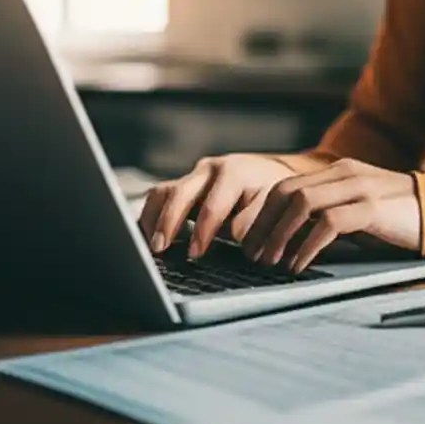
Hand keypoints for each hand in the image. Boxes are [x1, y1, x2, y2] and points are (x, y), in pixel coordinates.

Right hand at [139, 154, 294, 257]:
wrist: (274, 172)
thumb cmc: (274, 193)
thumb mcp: (272, 205)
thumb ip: (253, 220)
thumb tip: (234, 236)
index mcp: (233, 173)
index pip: (211, 206)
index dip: (201, 232)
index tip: (194, 254)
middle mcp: (209, 169)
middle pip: (179, 193)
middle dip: (167, 223)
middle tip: (160, 249)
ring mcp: (194, 175)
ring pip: (163, 191)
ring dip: (153, 218)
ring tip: (150, 245)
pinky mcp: (186, 183)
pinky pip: (161, 196)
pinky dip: (153, 215)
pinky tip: (151, 236)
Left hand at [241, 158, 421, 273]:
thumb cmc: (400, 221)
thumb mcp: (358, 213)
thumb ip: (328, 216)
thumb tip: (290, 240)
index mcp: (338, 172)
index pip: (284, 186)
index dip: (262, 215)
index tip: (250, 242)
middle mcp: (344, 174)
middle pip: (286, 192)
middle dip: (263, 225)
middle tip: (253, 255)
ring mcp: (358, 188)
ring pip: (301, 203)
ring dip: (279, 235)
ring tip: (271, 262)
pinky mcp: (372, 208)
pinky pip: (328, 223)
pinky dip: (307, 246)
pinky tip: (299, 265)